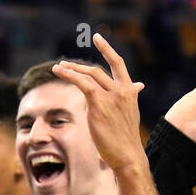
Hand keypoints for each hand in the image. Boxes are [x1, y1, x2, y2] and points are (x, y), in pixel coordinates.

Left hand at [52, 34, 146, 173]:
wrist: (128, 155)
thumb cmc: (127, 140)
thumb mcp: (131, 113)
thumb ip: (130, 97)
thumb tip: (138, 86)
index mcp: (130, 91)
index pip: (118, 64)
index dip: (107, 49)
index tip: (98, 38)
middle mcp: (122, 90)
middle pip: (98, 69)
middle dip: (79, 66)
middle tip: (64, 63)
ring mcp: (111, 96)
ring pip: (89, 75)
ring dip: (71, 70)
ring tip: (57, 68)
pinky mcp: (99, 104)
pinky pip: (82, 84)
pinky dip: (70, 76)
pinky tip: (60, 72)